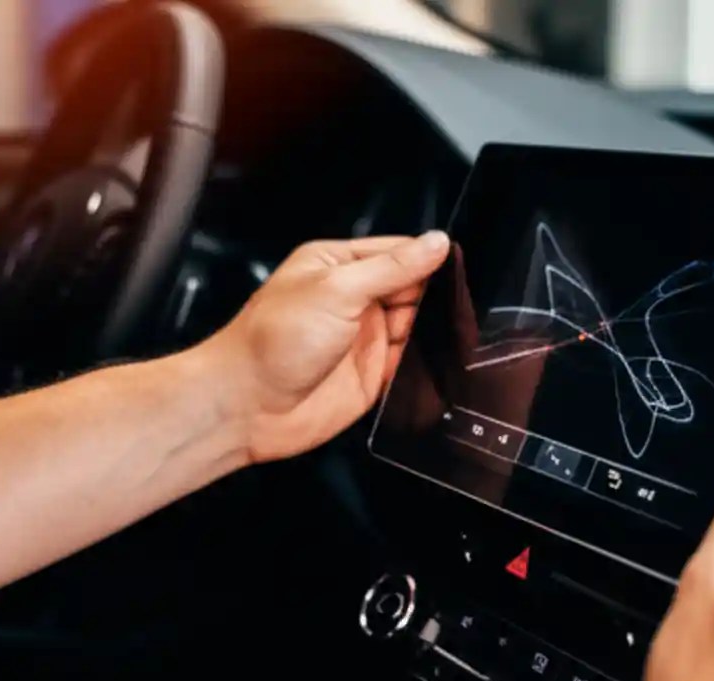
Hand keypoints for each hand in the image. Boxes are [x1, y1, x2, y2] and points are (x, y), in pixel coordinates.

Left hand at [197, 231, 449, 461]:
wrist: (246, 406)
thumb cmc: (277, 339)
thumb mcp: (338, 290)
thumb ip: (392, 268)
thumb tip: (437, 242)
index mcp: (338, 264)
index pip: (398, 252)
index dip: (429, 258)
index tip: (461, 265)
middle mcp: (354, 299)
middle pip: (413, 289)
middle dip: (439, 295)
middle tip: (467, 304)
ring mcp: (364, 338)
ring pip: (416, 326)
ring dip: (437, 329)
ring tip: (464, 331)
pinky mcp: (372, 376)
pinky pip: (410, 364)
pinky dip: (428, 363)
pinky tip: (450, 360)